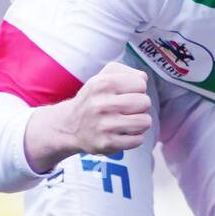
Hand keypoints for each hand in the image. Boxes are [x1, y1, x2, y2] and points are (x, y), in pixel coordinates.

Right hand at [24, 62, 151, 172]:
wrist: (69, 126)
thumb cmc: (93, 99)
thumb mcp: (101, 78)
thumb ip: (124, 71)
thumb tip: (143, 78)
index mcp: (102, 84)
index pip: (141, 84)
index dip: (138, 89)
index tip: (128, 94)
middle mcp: (101, 104)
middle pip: (145, 102)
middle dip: (141, 106)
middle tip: (129, 109)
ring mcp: (104, 126)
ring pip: (145, 122)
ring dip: (141, 122)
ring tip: (129, 121)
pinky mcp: (108, 143)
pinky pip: (138, 140)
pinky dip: (135, 137)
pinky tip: (124, 133)